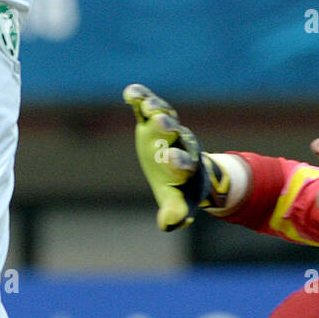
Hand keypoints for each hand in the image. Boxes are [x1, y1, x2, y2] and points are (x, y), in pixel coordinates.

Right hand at [123, 84, 227, 230]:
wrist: (188, 165)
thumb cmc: (181, 187)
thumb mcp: (179, 201)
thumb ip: (175, 211)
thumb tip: (169, 224)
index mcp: (185, 166)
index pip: (184, 163)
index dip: (178, 161)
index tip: (170, 160)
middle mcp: (178, 144)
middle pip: (175, 134)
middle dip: (168, 128)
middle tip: (163, 123)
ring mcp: (165, 129)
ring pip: (163, 115)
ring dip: (156, 109)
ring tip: (147, 105)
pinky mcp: (151, 119)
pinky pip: (146, 106)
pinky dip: (140, 98)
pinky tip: (130, 92)